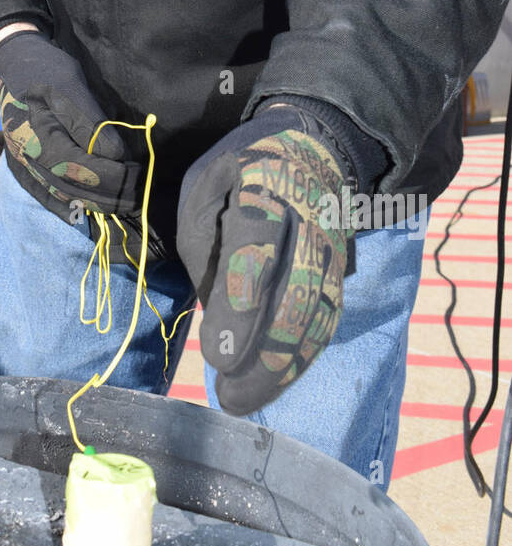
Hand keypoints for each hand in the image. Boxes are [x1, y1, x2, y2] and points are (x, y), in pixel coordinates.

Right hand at [0, 32, 142, 223]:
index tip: (138, 177)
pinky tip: (80, 217)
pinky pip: (40, 193)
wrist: (12, 61)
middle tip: (138, 198)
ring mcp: (22, 162)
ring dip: (92, 204)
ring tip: (121, 206)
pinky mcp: (21, 163)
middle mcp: (28, 155)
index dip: (112, 177)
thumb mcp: (71, 85)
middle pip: (72, 186)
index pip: (82, 168)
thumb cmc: (46, 69)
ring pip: (59, 193)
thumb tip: (114, 155)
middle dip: (108, 195)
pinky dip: (61, 207)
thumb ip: (90, 122)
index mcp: (41, 135)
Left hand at [176, 105, 351, 414]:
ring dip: (286, 364)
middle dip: (264, 350)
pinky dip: (304, 354)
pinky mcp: (340, 270)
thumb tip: (217, 315)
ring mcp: (332, 245)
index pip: (256, 247)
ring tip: (247, 401)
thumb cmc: (240, 173)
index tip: (218, 356)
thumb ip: (206, 247)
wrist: (312, 144)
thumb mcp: (204, 190)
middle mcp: (309, 216)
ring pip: (319, 311)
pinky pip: (328, 316)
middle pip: (296, 289)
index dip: (240, 304)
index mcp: (264, 182)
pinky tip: (277, 381)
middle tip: (229, 395)